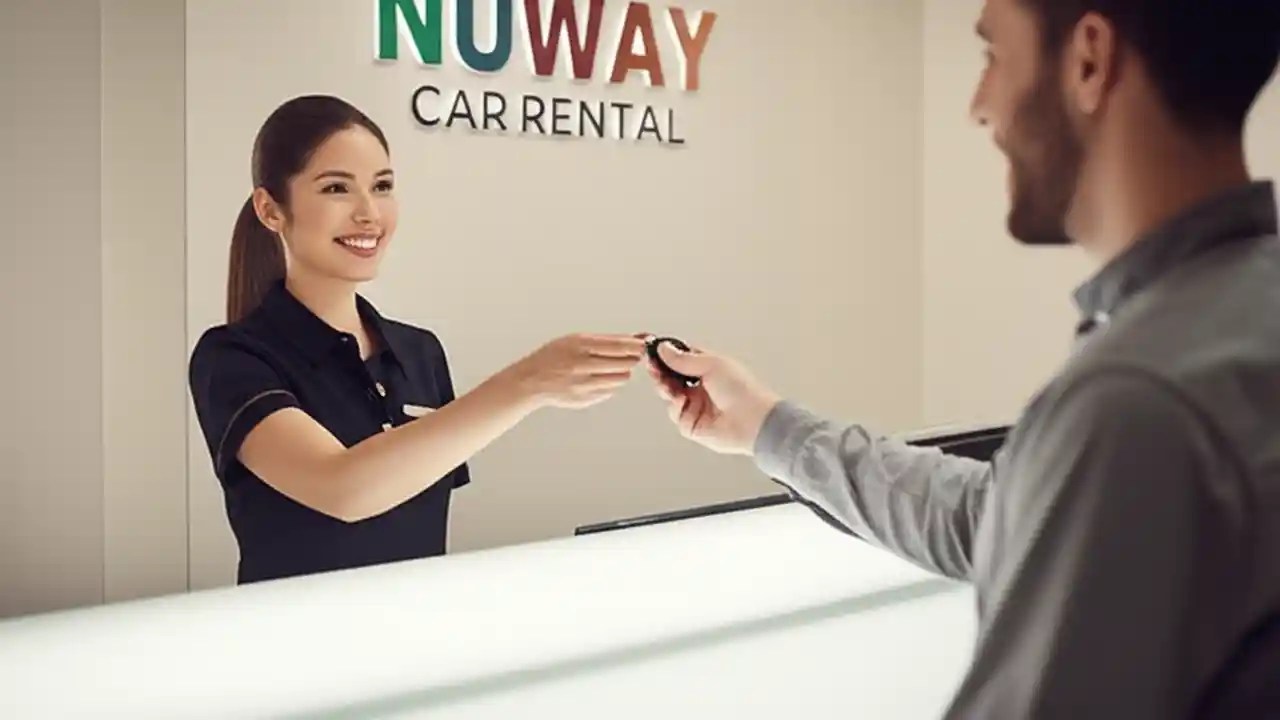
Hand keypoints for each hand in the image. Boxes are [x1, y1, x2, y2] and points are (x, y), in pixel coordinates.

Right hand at [506, 333, 645, 409]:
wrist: (531, 380)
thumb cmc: (554, 356)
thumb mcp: (575, 340)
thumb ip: (606, 341)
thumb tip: (636, 338)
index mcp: (580, 345)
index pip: (618, 345)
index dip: (636, 345)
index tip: (645, 344)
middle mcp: (582, 365)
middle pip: (624, 363)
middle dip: (630, 359)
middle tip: (630, 356)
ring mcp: (584, 384)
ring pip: (620, 378)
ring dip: (620, 372)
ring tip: (607, 368)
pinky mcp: (585, 399)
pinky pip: (610, 391)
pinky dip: (609, 384)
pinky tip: (596, 379)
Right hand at [643, 338, 780, 454]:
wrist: (752, 420)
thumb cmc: (742, 390)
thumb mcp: (712, 365)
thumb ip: (684, 358)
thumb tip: (664, 348)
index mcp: (707, 369)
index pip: (680, 360)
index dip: (665, 357)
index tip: (652, 352)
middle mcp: (700, 387)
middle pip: (671, 378)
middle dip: (661, 372)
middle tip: (653, 368)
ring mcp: (696, 406)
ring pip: (669, 396)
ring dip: (665, 388)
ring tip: (667, 385)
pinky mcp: (692, 424)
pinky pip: (675, 414)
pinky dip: (675, 407)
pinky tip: (681, 401)